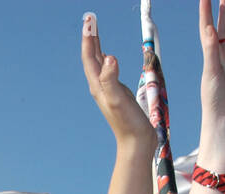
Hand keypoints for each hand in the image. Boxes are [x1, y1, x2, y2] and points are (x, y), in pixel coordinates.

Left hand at [81, 13, 157, 145]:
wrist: (135, 142)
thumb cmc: (127, 122)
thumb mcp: (118, 98)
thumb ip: (111, 78)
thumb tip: (109, 57)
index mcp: (98, 85)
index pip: (89, 56)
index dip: (88, 37)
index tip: (89, 20)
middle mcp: (100, 86)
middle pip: (91, 57)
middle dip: (90, 37)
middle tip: (90, 19)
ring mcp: (108, 89)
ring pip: (98, 63)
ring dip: (96, 45)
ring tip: (94, 31)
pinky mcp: (117, 92)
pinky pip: (107, 70)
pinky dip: (105, 58)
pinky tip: (107, 56)